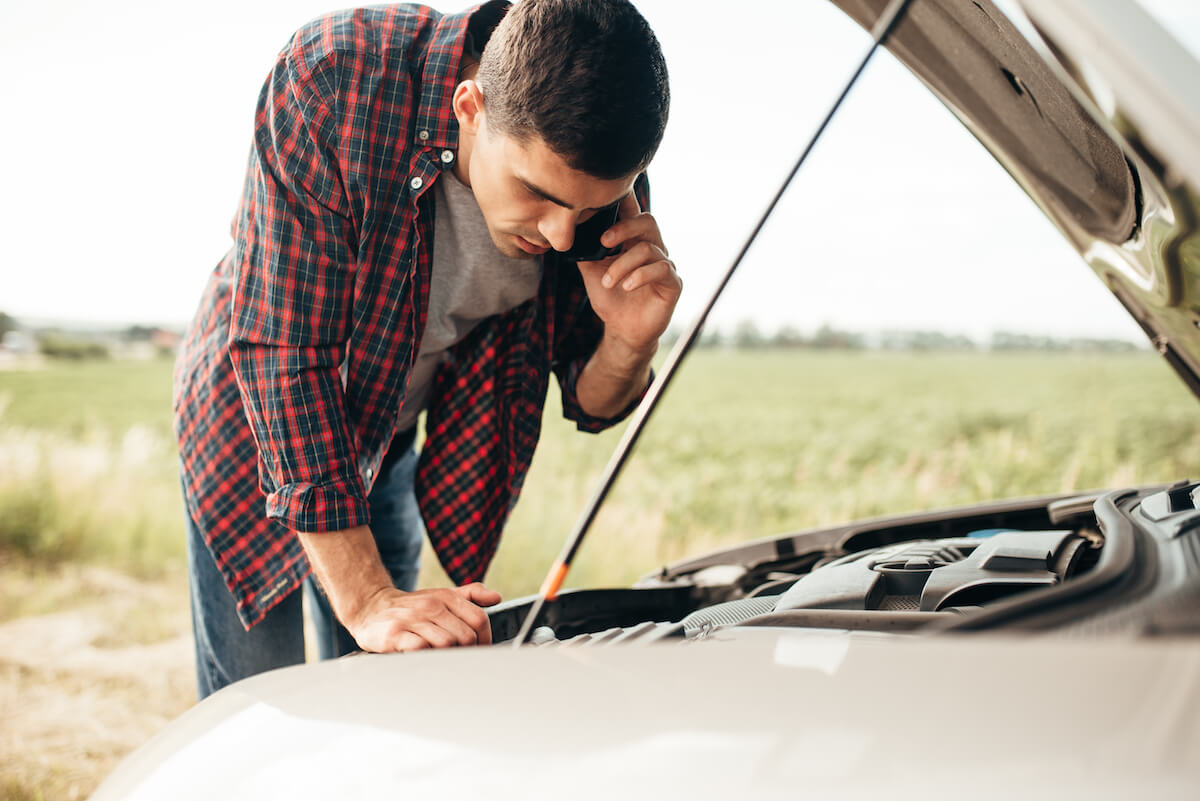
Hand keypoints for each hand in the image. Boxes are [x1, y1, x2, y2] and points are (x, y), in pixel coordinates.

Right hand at [347, 583, 501, 652]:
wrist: (372, 608)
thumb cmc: (413, 607)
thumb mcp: (442, 595)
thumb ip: (471, 595)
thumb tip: (497, 598)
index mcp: (446, 597)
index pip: (479, 619)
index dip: (485, 639)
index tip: (480, 650)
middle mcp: (431, 606)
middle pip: (465, 636)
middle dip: (466, 651)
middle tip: (459, 658)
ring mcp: (413, 620)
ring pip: (446, 644)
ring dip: (447, 656)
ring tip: (440, 657)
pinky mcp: (396, 635)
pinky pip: (421, 649)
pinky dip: (427, 656)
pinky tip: (424, 657)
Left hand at [575, 193, 681, 357]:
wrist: (622, 330)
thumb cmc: (610, 299)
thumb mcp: (592, 272)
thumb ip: (586, 250)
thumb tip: (571, 231)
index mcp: (634, 241)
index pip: (634, 214)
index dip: (625, 202)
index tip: (607, 201)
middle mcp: (653, 248)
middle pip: (647, 221)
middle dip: (624, 228)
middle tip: (604, 242)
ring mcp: (665, 265)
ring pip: (648, 249)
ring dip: (623, 265)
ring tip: (608, 282)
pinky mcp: (673, 283)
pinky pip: (662, 269)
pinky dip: (640, 275)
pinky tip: (626, 286)